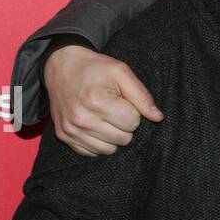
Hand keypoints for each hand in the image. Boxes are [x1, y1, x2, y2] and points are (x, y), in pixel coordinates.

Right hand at [45, 44, 163, 155]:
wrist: (61, 66)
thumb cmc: (94, 68)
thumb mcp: (121, 72)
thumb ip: (141, 95)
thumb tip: (157, 117)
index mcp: (97, 101)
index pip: (132, 123)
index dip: (132, 112)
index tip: (122, 101)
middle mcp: (82, 119)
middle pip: (123, 139)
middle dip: (123, 125)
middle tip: (113, 108)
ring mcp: (71, 130)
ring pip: (109, 150)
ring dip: (112, 136)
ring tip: (104, 117)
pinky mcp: (65, 137)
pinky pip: (92, 152)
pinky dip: (97, 142)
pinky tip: (94, 125)